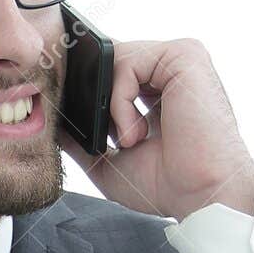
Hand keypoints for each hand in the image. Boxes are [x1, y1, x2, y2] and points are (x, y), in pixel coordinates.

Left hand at [58, 37, 253, 223]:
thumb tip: (52, 122)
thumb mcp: (110, 161)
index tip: (81, 122)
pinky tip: (136, 133)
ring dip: (110, 106)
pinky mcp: (184, 55)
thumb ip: (82, 137)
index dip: (91, 91)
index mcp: (159, 91)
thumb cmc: (167, 185)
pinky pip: (126, 62)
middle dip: (94, 97)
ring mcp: (180, 59)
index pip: (112, 72)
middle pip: (109, 61)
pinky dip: (120, 101)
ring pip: (113, 59)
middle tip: (106, 136)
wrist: (201, 197)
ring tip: (131, 140)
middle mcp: (171, 70)